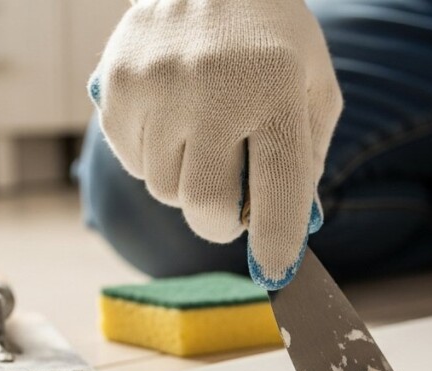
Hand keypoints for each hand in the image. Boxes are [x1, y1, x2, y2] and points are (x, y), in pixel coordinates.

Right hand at [89, 0, 342, 288]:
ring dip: (186, 184)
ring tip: (203, 142)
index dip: (276, 240)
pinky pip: (131, 161)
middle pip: (204, 203)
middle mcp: (214, 87)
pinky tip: (172, 122)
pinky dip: (152, 158)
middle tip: (230, 211)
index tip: (275, 270)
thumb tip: (291, 230)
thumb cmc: (273, 38)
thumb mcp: (314, 85)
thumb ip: (308, 156)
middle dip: (219, 222)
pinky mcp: (117, 82)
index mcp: (277, 89)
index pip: (277, 187)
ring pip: (163, 188)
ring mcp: (159, 83)